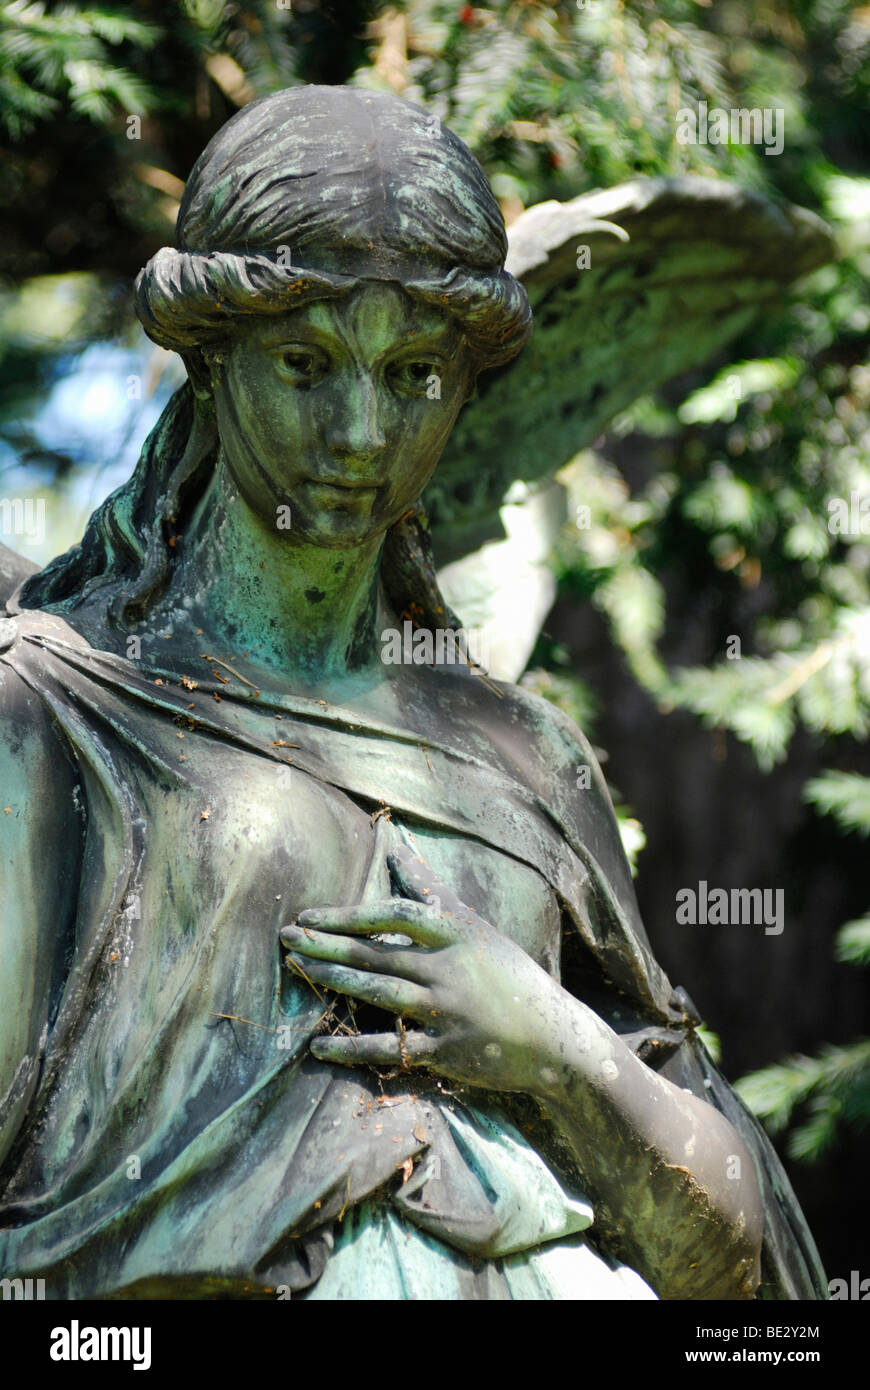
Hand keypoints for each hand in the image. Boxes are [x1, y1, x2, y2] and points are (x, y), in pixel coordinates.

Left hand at [279, 843, 564, 1094]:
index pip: (395, 915)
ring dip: (334, 981)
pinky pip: (391, 1049)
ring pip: (379, 993)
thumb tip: (393, 847)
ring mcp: (448, 1011)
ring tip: (296, 970)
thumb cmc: (509, 975)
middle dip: (325, 944)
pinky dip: (353, 1048)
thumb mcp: (476, 926)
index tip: (310, 913)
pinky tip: (318, 1046)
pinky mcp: (446, 1052)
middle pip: (376, 953)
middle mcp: (450, 968)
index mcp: (458, 933)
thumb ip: (430, 890)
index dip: (349, 914)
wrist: (554, 1037)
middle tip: (283, 936)